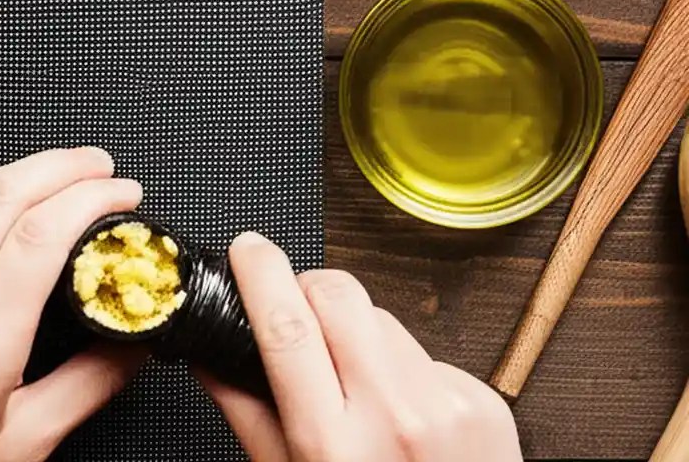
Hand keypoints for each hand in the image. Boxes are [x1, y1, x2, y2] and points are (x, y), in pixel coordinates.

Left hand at [0, 147, 148, 461]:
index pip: (40, 236)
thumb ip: (87, 387)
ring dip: (19, 178)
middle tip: (100, 165)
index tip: (122, 194)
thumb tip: (131, 347)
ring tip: (60, 182)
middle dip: (60, 165)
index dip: (89, 198)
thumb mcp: (21, 444)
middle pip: (0, 194)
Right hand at [199, 232, 521, 461]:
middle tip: (296, 313)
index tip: (248, 250)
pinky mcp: (482, 400)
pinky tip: (401, 409)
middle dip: (308, 289)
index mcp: (332, 443)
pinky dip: (403, 367)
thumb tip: (210, 357)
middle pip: (339, 295)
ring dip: (357, 333)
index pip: (287, 328)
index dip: (261, 275)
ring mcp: (445, 405)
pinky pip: (425, 351)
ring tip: (356, 388)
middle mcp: (393, 418)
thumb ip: (248, 416)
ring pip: (382, 317)